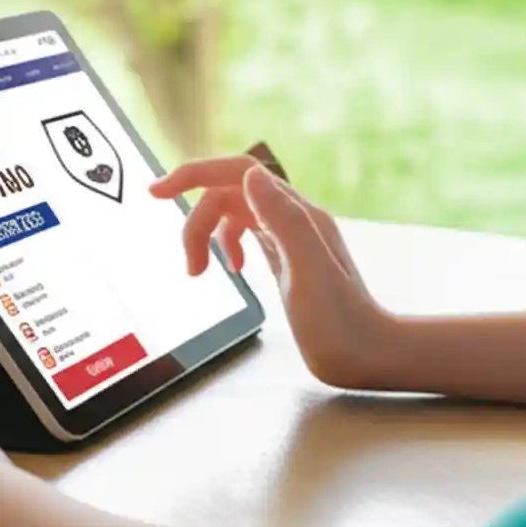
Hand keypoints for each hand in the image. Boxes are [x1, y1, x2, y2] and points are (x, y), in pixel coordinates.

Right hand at [150, 156, 397, 388]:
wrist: (369, 354)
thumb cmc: (341, 322)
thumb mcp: (308, 271)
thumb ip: (283, 220)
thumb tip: (250, 174)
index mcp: (298, 215)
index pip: (237, 173)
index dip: (194, 174)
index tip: (156, 191)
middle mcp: (295, 219)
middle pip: (228, 196)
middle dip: (197, 224)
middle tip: (190, 269)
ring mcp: (292, 239)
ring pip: (234, 214)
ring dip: (208, 235)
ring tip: (198, 272)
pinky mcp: (289, 260)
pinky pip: (248, 233)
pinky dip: (228, 243)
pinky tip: (233, 267)